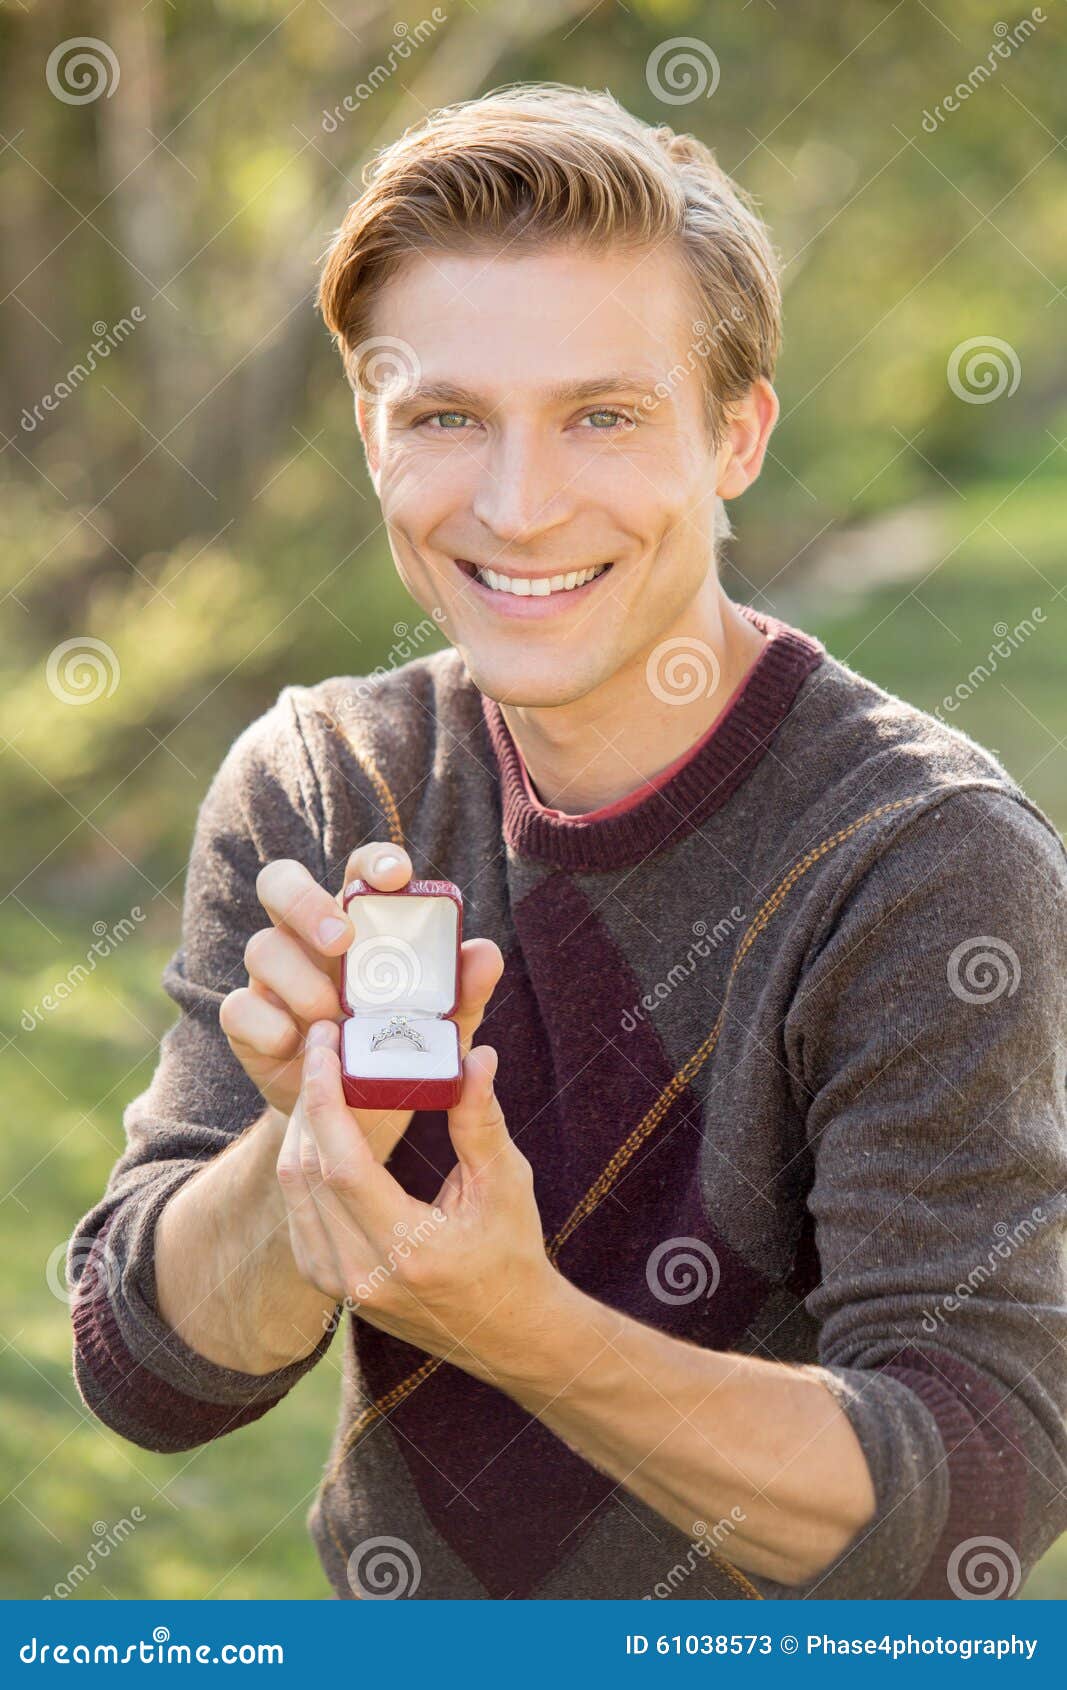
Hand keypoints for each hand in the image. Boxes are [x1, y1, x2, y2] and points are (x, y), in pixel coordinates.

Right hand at [220, 843, 502, 1162]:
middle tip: (343, 939)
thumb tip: (486, 954)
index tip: (396, 876)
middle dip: (307, 903)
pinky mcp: (248, 1021)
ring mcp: (272, 977)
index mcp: (358, 922)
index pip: (357, 871)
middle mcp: (306, 938)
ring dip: (297, 979)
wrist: (357, 1116)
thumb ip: (463, 990)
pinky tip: (298, 1044)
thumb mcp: (442, 1023)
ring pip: (261, 948)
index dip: (372, 860)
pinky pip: (238, 1007)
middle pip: (280, 883)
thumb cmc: (400, 1047)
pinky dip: (267, 1024)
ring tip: (331, 1015)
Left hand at [277, 1020, 562, 1384]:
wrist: (506, 1333)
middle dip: (310, 1099)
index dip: (325, 1098)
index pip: (342, 1165)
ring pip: (293, 1189)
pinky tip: (322, 1128)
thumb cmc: (511, 1254)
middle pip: (307, 1171)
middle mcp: (362, 1272)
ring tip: (323, 1078)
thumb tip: (478, 1055)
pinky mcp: (329, 1284)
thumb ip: (481, 1120)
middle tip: (323, 1047)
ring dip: (302, 1127)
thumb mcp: (505, 1185)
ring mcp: (339, 1284)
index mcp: (407, 1248)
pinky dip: (303, 1163)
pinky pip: (297, 1212)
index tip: (324, 1047)